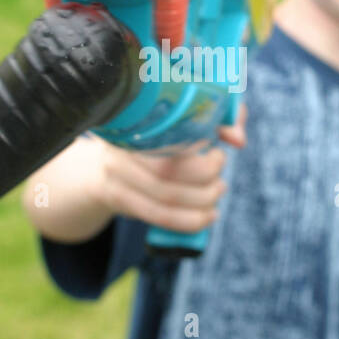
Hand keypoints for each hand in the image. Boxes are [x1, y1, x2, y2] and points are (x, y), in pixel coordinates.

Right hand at [93, 102, 246, 234]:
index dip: (201, 143)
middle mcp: (121, 143)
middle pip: (168, 168)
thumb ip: (217, 120)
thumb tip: (238, 139)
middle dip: (207, 176)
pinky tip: (208, 217)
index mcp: (136, 117)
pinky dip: (190, 220)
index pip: (170, 130)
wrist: (99, 168)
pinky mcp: (119, 198)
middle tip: (220, 175)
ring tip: (217, 194)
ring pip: (166, 196)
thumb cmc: (151, 141)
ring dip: (203, 200)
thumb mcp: (178, 123)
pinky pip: (159, 216)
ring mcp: (116, 173)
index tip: (219, 149)